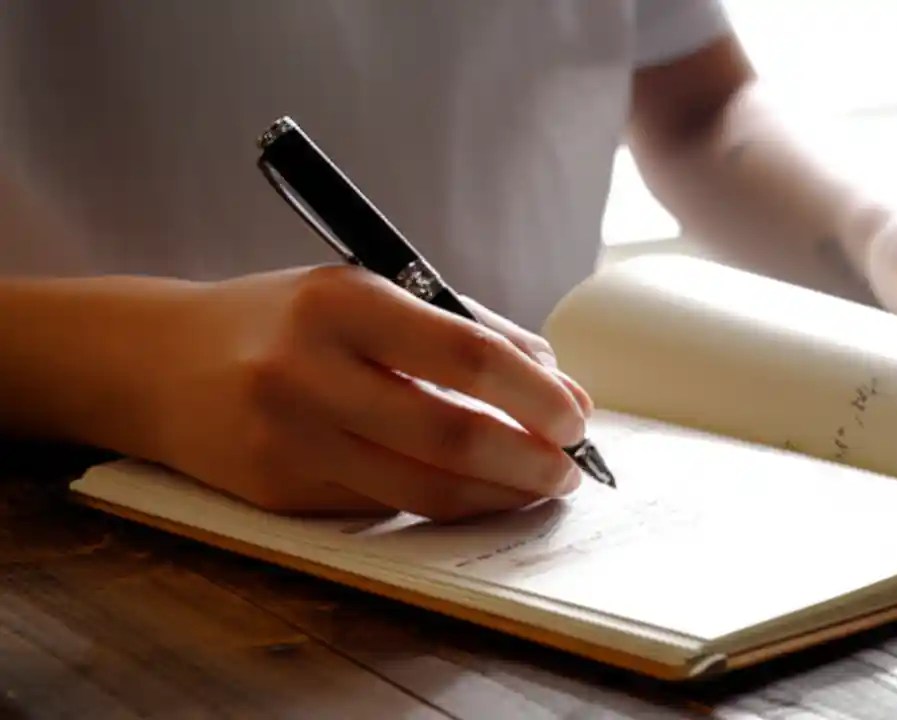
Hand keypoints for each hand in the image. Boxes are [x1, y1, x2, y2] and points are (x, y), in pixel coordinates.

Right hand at [144, 265, 590, 520]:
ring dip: (500, 494)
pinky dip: (447, 505)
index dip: (537, 393)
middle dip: (531, 459)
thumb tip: (550, 380)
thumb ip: (457, 329)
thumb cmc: (284, 321)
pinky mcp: (278, 493)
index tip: (578, 415)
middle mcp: (308, 372)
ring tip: (540, 485)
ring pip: (423, 488)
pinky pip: (386, 507)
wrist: (158, 365)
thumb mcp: (363, 293)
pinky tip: (480, 496)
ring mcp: (287, 439)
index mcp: (341, 302)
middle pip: (452, 433)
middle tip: (572, 467)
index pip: (467, 354)